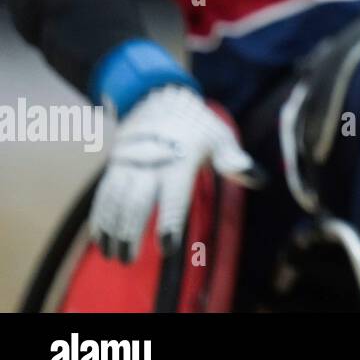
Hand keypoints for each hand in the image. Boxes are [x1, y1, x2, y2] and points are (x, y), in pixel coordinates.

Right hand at [90, 84, 259, 261]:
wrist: (162, 98)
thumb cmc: (198, 126)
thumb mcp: (221, 137)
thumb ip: (234, 160)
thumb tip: (259, 178)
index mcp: (181, 156)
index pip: (174, 194)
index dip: (170, 220)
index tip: (167, 246)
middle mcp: (151, 159)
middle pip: (137, 200)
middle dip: (131, 231)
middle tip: (130, 260)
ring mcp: (129, 161)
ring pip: (115, 198)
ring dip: (112, 229)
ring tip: (115, 256)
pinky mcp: (114, 164)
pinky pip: (103, 192)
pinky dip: (100, 216)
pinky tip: (101, 238)